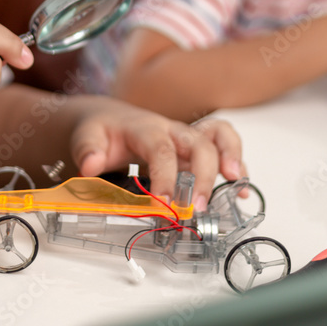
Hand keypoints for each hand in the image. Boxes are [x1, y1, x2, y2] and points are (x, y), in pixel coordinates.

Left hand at [68, 96, 244, 210]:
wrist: (108, 119)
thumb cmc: (102, 130)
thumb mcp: (86, 137)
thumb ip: (87, 149)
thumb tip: (90, 164)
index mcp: (145, 129)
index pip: (161, 149)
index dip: (165, 175)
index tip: (163, 202)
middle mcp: (171, 130)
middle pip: (197, 143)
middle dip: (203, 174)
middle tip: (197, 206)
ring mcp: (185, 138)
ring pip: (217, 136)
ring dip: (231, 156)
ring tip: (237, 182)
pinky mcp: (192, 149)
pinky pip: (222, 146)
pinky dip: (236, 163)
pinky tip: (240, 187)